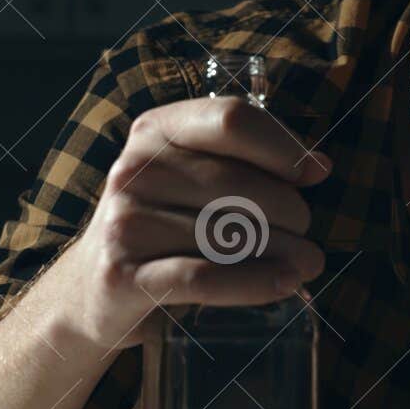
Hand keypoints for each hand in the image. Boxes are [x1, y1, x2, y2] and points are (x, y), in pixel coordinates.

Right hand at [59, 97, 329, 351]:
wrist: (90, 289)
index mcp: (155, 130)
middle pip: (238, 182)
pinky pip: (203, 278)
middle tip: (307, 236)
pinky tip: (284, 284)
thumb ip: (247, 164)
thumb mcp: (190, 179)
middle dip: (289, 211)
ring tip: (308, 264)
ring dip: (283, 252)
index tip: (314, 175)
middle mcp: (134, 168)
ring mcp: (124, 222)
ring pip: (227, 234)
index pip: (232, 119)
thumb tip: (319, 167)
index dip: (283, 146)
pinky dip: (252, 283)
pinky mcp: (123, 276)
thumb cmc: (163, 226)